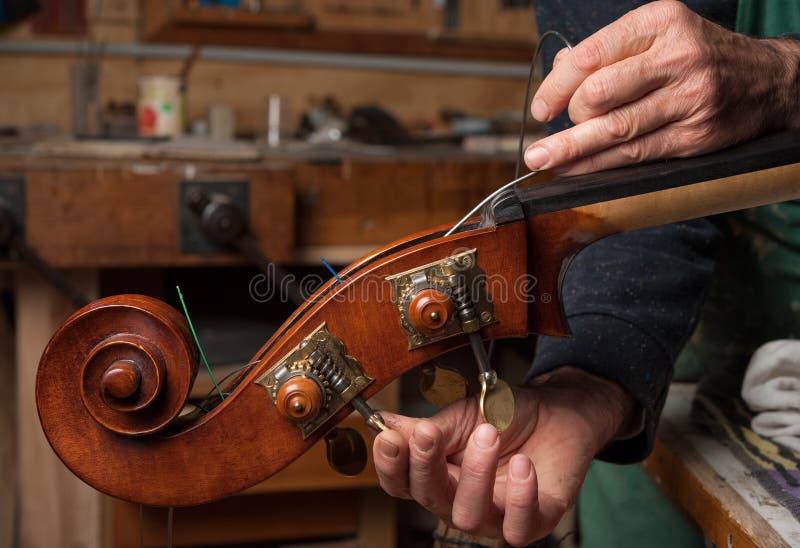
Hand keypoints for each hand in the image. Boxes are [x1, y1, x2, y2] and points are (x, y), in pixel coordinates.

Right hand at [372, 367, 635, 545]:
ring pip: (468, 516)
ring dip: (475, 474)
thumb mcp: (461, 415)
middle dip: (425, 466)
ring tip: (489, 434)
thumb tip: (380, 423)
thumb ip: (424, 428)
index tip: (388, 438)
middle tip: (430, 433)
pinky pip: (516, 527)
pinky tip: (522, 464)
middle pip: (429, 499)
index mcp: (437, 475)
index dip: (390, 467)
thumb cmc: (507, 416)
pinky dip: (518, 497)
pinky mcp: (532, 523)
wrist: (559, 411)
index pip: (401, 484)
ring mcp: (494, 516)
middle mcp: (460, 501)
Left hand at [525, 0, 799, 174]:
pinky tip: (576, 169)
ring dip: (572, 149)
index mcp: (659, 24)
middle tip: (550, 136)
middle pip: (599, 94)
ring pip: (615, 129)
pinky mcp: (695, 136)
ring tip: (543, 160)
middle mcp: (676, 58)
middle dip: (568, 119)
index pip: (591, 55)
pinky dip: (599, 164)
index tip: (541, 108)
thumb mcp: (658, 35)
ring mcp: (689, 98)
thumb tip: (559, 71)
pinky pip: (636, 154)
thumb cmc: (698, 56)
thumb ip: (608, 52)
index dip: (556, 86)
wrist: (768, 81)